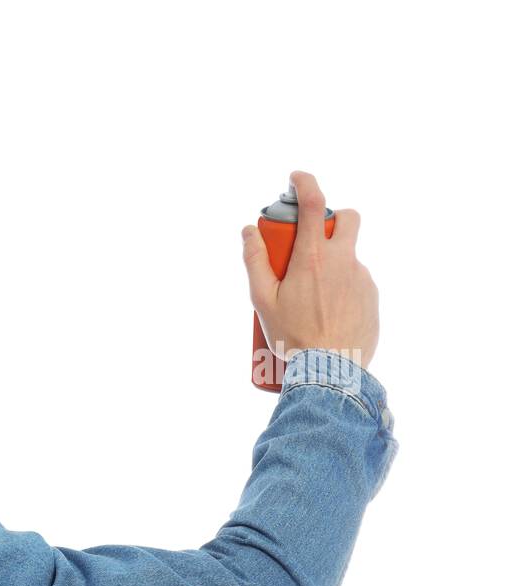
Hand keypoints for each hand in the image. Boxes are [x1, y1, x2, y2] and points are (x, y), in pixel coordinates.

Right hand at [242, 170, 378, 369]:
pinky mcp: (373, 296)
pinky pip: (356, 283)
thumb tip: (248, 232)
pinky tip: (326, 315)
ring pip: (348, 257)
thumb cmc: (293, 336)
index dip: (305, 183)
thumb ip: (254, 261)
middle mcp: (343, 260)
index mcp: (313, 257)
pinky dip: (341, 290)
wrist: (331, 370)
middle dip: (333, 218)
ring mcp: (362, 277)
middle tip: (311, 241)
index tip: (296, 179)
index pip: (313, 203)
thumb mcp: (262, 299)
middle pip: (348, 218)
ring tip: (310, 301)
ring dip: (331, 266)